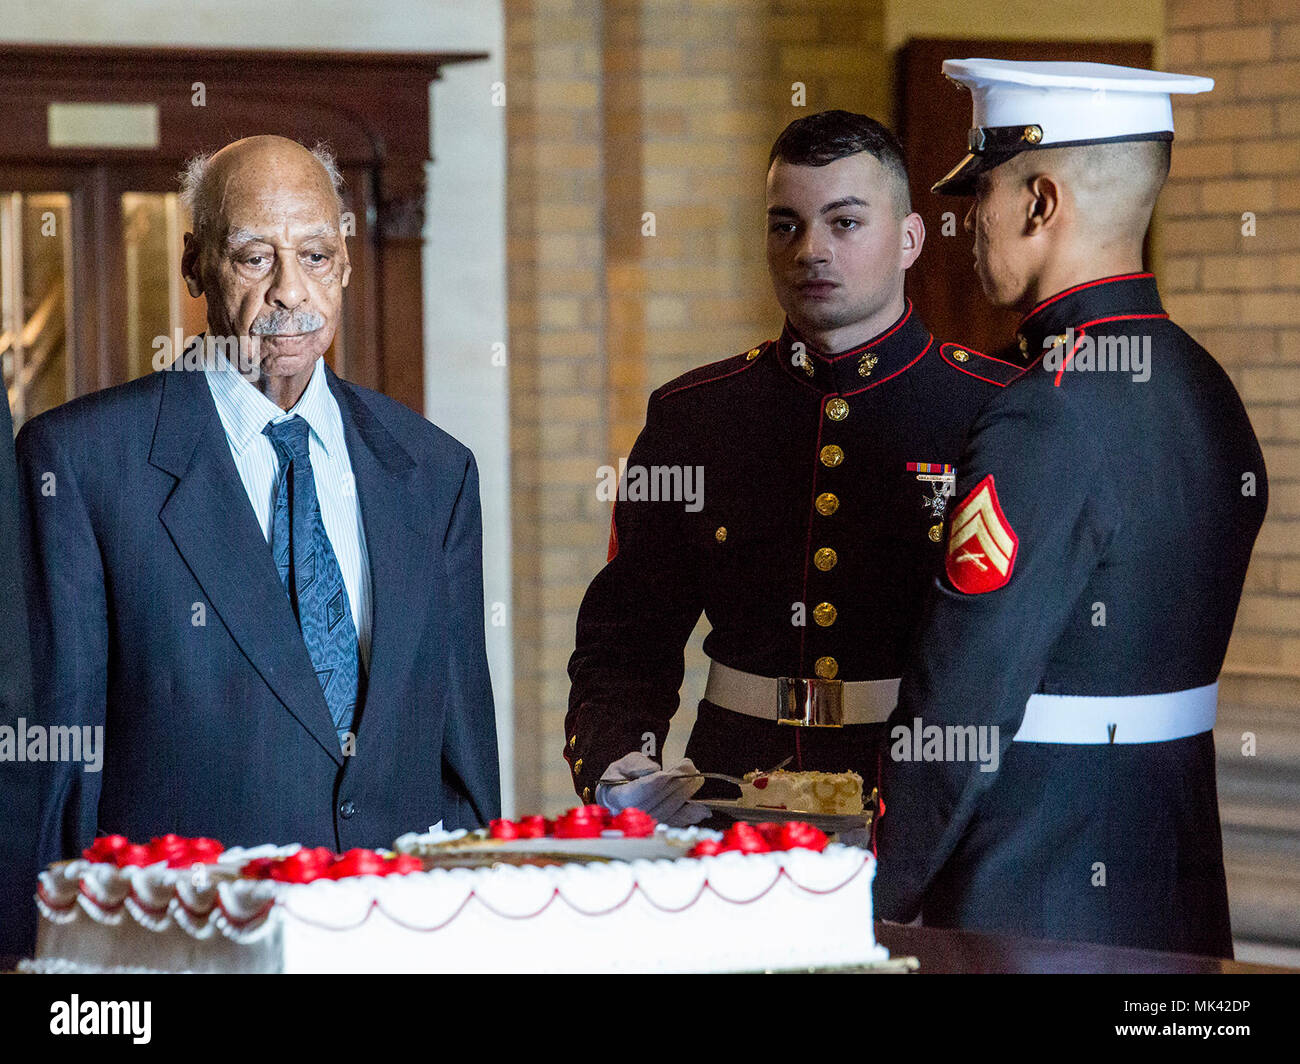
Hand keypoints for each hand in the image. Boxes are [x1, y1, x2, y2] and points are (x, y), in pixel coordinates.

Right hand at [595, 752, 709, 827]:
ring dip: (687, 794)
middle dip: (681, 782)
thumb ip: (636, 764)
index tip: (680, 766)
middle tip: (692, 768)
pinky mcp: (658, 830)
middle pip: (663, 798)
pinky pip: (676, 823)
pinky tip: (703, 809)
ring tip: (697, 780)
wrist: (614, 802)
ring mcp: (646, 825)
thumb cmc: (619, 781)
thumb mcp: (622, 765)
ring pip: (672, 810)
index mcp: (621, 797)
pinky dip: (691, 816)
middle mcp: (634, 814)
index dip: (666, 778)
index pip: (648, 788)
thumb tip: (654, 770)